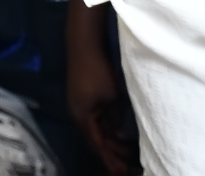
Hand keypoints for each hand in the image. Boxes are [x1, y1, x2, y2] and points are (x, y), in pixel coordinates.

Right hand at [66, 0, 137, 175]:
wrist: (83, 42)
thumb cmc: (97, 69)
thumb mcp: (111, 96)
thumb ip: (116, 117)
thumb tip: (122, 135)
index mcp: (82, 117)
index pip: (98, 146)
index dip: (110, 160)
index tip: (121, 172)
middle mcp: (78, 115)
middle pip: (96, 141)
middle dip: (111, 156)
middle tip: (126, 170)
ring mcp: (80, 106)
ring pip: (97, 132)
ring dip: (110, 144)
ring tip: (126, 157)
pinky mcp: (85, 98)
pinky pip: (97, 121)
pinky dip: (108, 131)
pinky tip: (119, 136)